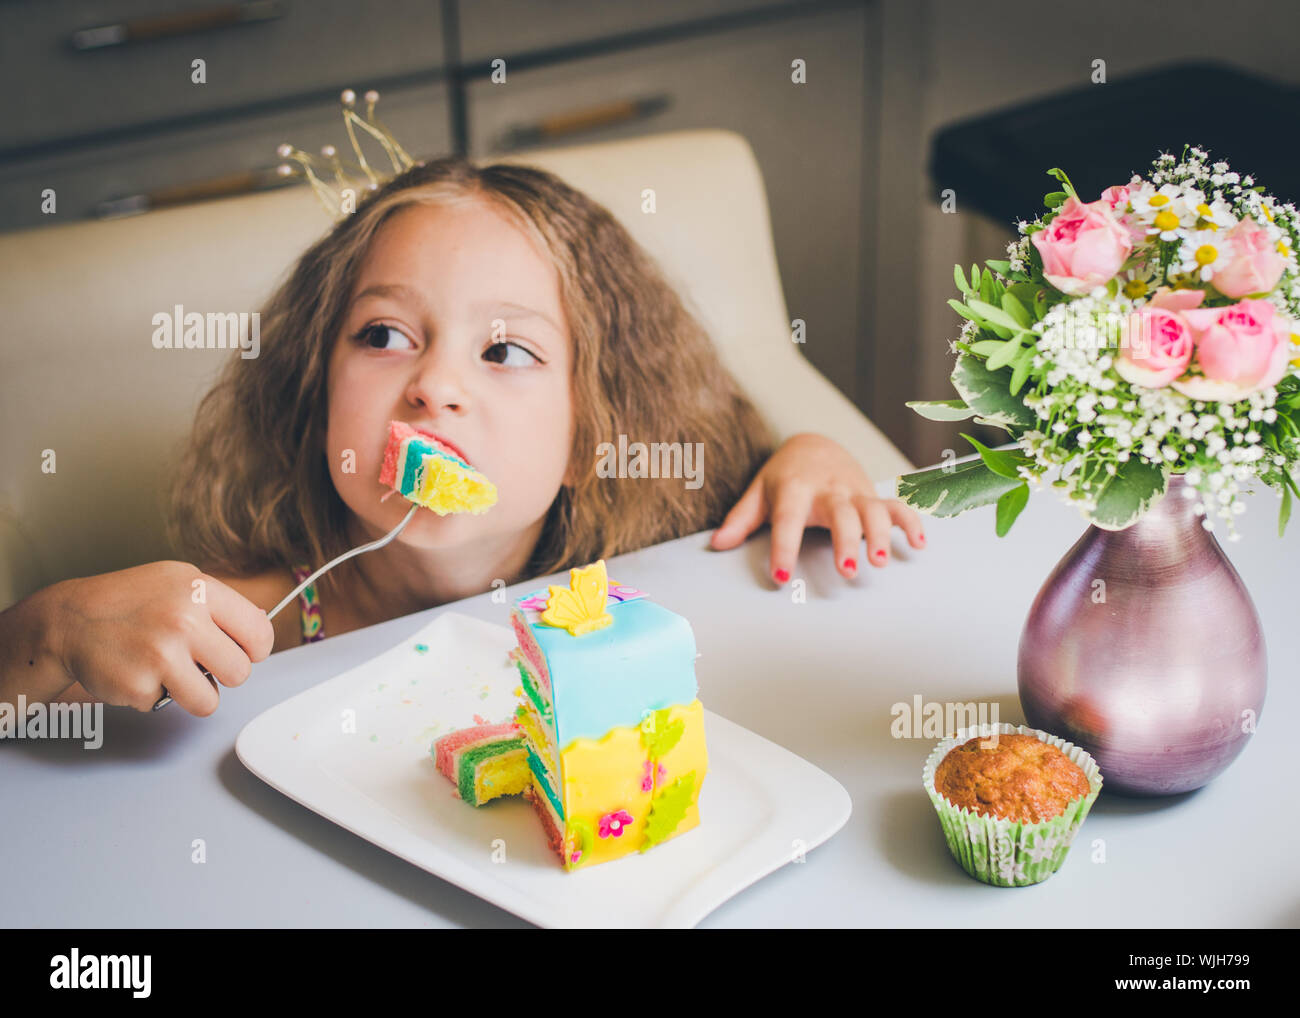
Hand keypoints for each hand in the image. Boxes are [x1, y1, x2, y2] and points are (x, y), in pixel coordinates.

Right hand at [46, 562, 274, 714]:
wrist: (68, 619)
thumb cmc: (129, 602)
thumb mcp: (179, 583)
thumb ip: (220, 605)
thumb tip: (264, 623)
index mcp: (200, 589)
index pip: (259, 632)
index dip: (255, 650)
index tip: (242, 653)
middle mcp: (185, 618)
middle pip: (240, 673)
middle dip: (223, 675)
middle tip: (198, 663)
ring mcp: (161, 653)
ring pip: (210, 701)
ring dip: (192, 693)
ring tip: (168, 670)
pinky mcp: (139, 684)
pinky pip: (165, 706)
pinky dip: (151, 694)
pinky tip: (135, 670)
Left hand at [709, 432, 925, 584]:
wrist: (814, 445)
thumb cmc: (783, 477)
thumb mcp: (758, 494)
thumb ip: (740, 520)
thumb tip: (716, 545)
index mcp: (795, 490)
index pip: (788, 520)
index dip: (785, 548)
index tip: (782, 578)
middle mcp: (828, 490)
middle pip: (840, 514)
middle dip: (845, 541)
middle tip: (846, 571)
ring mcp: (854, 492)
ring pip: (872, 510)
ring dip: (880, 535)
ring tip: (879, 562)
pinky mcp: (873, 496)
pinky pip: (897, 507)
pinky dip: (911, 523)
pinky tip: (919, 545)